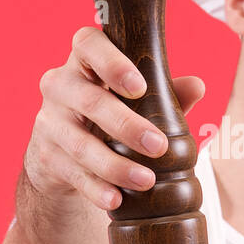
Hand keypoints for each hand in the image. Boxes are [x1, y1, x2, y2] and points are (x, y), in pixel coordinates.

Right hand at [25, 26, 205, 209]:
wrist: (65, 151)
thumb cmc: (109, 113)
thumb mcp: (137, 100)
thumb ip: (166, 92)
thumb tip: (197, 86)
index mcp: (84, 61)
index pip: (88, 44)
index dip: (112, 63)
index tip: (139, 87)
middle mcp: (60, 85)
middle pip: (91, 101)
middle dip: (127, 125)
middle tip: (160, 147)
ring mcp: (49, 122)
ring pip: (80, 143)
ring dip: (115, 165)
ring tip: (145, 180)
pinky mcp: (46, 156)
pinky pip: (72, 173)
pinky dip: (96, 188)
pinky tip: (115, 200)